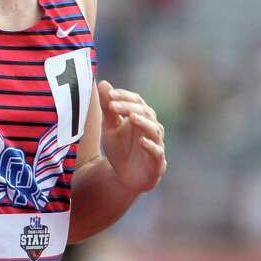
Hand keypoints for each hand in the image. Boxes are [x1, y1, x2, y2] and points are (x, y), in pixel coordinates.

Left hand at [97, 80, 166, 194]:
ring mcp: (156, 145)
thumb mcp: (109, 128)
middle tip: (112, 105)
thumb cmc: (119, 149)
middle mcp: (151, 128)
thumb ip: (107, 108)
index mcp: (141, 118)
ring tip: (131, 118)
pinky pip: (157, 153)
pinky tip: (142, 141)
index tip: (109, 94)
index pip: (137, 101)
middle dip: (129, 107)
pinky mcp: (157, 163)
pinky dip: (151, 146)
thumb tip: (102, 83)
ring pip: (154, 130)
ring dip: (143, 122)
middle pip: (145, 112)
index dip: (124, 96)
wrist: (122, 178)